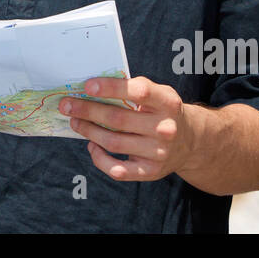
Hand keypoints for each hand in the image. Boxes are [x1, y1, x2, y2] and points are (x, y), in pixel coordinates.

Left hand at [60, 76, 194, 181]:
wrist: (191, 141)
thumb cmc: (164, 112)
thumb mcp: (159, 94)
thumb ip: (133, 89)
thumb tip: (92, 88)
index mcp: (167, 102)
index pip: (139, 92)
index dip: (111, 88)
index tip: (88, 86)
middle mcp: (165, 128)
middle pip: (118, 119)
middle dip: (88, 110)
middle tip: (67, 105)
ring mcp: (159, 152)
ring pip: (113, 142)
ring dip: (89, 131)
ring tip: (75, 122)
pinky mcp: (151, 171)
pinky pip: (118, 169)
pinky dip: (99, 158)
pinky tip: (92, 145)